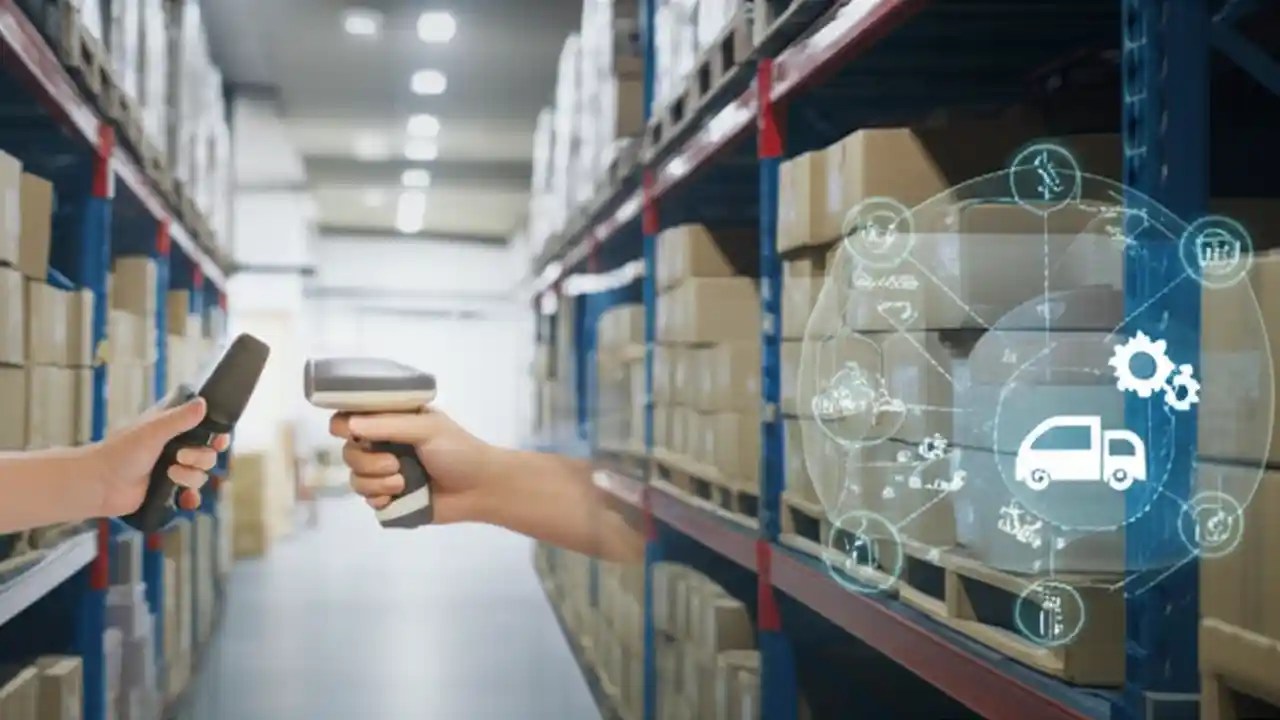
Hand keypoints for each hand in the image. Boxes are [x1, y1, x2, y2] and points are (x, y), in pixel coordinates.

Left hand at [94, 397, 229, 517]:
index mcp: (172, 428)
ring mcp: (174, 471)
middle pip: (209, 454)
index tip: (217, 440)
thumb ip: (179, 418)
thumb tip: (203, 403)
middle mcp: (176, 449)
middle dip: (200, 458)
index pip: (206, 428)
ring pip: (201, 475)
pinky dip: (192, 498)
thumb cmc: (120, 452)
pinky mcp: (169, 492)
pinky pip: (192, 496)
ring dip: (190, 477)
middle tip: (180, 457)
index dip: (216, 434)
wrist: (99, 485)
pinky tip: (184, 498)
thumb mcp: (152, 430)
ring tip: (171, 475)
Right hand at [330, 408, 502, 523]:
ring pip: (355, 478)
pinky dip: (379, 499)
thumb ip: (387, 425)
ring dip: (375, 482)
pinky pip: (367, 499)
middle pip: (348, 452)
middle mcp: (384, 445)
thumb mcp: (427, 429)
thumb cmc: (458, 451)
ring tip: (403, 484)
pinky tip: (398, 498)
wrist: (480, 489)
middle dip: (366, 461)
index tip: (351, 433)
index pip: (353, 418)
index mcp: (392, 422)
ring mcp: (385, 473)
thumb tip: (349, 423)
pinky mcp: (390, 498)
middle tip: (394, 464)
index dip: (344, 425)